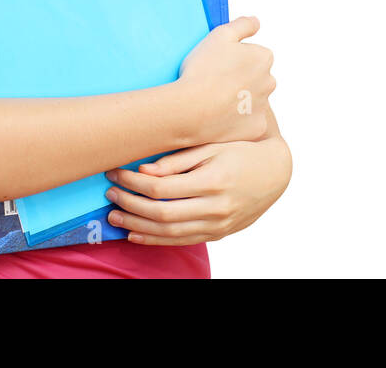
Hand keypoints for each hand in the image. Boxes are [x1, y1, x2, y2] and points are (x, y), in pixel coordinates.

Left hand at [104, 135, 291, 245]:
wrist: (276, 172)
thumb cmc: (242, 151)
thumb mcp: (213, 145)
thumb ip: (179, 159)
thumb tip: (144, 171)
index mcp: (213, 180)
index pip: (162, 187)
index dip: (133, 183)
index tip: (115, 173)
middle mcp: (216, 206)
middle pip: (162, 213)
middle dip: (130, 205)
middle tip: (110, 195)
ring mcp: (218, 224)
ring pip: (170, 233)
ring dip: (138, 226)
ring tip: (115, 217)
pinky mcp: (219, 233)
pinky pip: (182, 241)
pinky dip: (156, 240)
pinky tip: (137, 234)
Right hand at [176, 16, 274, 144]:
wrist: (191, 109)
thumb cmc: (203, 70)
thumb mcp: (220, 34)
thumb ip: (243, 25)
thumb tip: (257, 22)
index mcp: (264, 58)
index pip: (253, 55)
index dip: (233, 59)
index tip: (218, 65)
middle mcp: (270, 81)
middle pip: (255, 78)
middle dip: (240, 80)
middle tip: (215, 83)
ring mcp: (264, 107)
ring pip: (252, 101)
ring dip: (238, 100)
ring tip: (214, 101)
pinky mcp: (257, 128)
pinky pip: (248, 123)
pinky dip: (237, 121)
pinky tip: (219, 118)